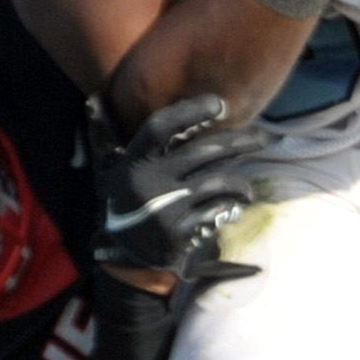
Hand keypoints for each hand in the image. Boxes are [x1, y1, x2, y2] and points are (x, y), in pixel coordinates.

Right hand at [94, 94, 270, 286]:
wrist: (126, 258)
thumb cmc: (126, 204)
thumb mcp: (112, 173)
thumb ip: (114, 140)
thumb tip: (95, 101)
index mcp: (133, 164)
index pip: (159, 128)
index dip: (189, 112)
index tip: (219, 104)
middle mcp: (148, 183)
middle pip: (204, 152)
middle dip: (240, 141)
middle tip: (264, 138)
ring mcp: (167, 209)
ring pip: (221, 183)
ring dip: (241, 184)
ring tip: (246, 189)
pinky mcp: (182, 232)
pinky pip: (220, 211)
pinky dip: (232, 208)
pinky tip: (233, 209)